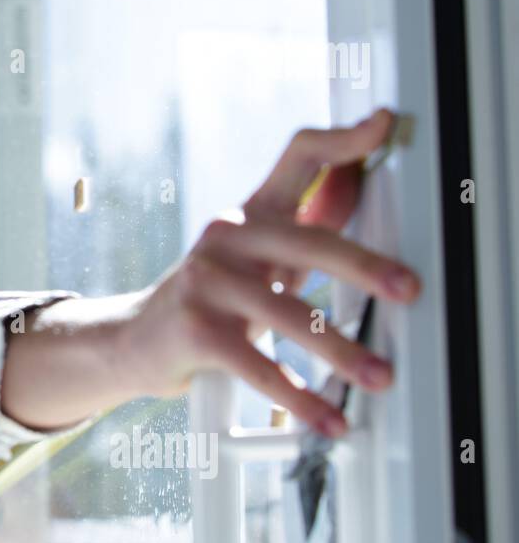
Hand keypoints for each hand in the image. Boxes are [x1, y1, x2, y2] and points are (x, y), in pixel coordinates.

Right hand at [118, 107, 420, 437]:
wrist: (134, 340)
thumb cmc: (213, 300)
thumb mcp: (259, 259)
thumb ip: (306, 225)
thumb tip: (358, 181)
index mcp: (250, 214)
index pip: (297, 156)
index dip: (343, 139)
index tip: (382, 124)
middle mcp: (227, 237)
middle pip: (308, 241)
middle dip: (365, 266)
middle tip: (408, 289)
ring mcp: (207, 281)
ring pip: (289, 314)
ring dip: (342, 352)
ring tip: (378, 377)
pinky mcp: (195, 328)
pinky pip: (259, 366)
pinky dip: (299, 397)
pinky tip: (326, 417)